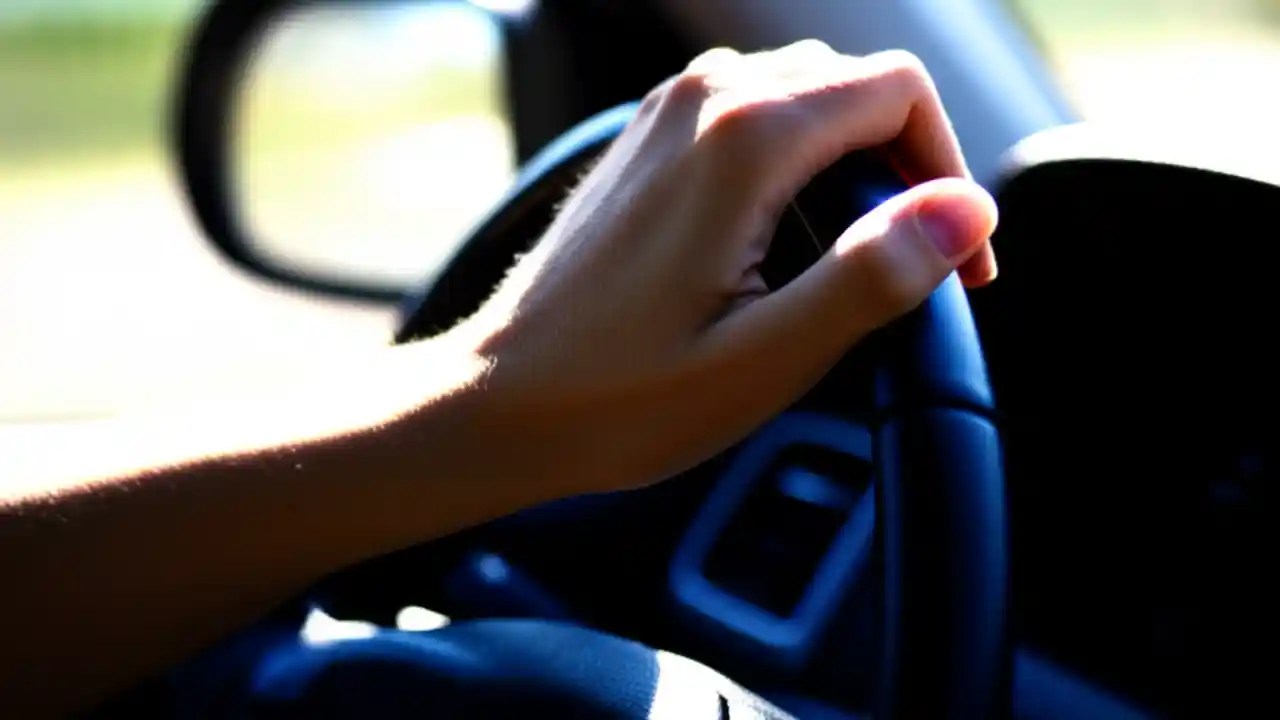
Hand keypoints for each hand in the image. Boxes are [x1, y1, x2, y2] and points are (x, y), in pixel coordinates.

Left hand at [458, 43, 998, 492]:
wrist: (500, 400)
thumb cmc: (619, 396)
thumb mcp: (765, 358)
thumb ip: (872, 276)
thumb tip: (964, 211)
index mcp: (742, 140)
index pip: (900, 93)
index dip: (950, 173)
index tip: (954, 261)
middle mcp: (702, 101)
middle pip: (855, 86)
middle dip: (907, 166)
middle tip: (917, 268)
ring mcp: (666, 115)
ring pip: (804, 95)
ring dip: (851, 163)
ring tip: (850, 262)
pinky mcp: (646, 142)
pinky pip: (749, 117)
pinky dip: (794, 162)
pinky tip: (781, 244)